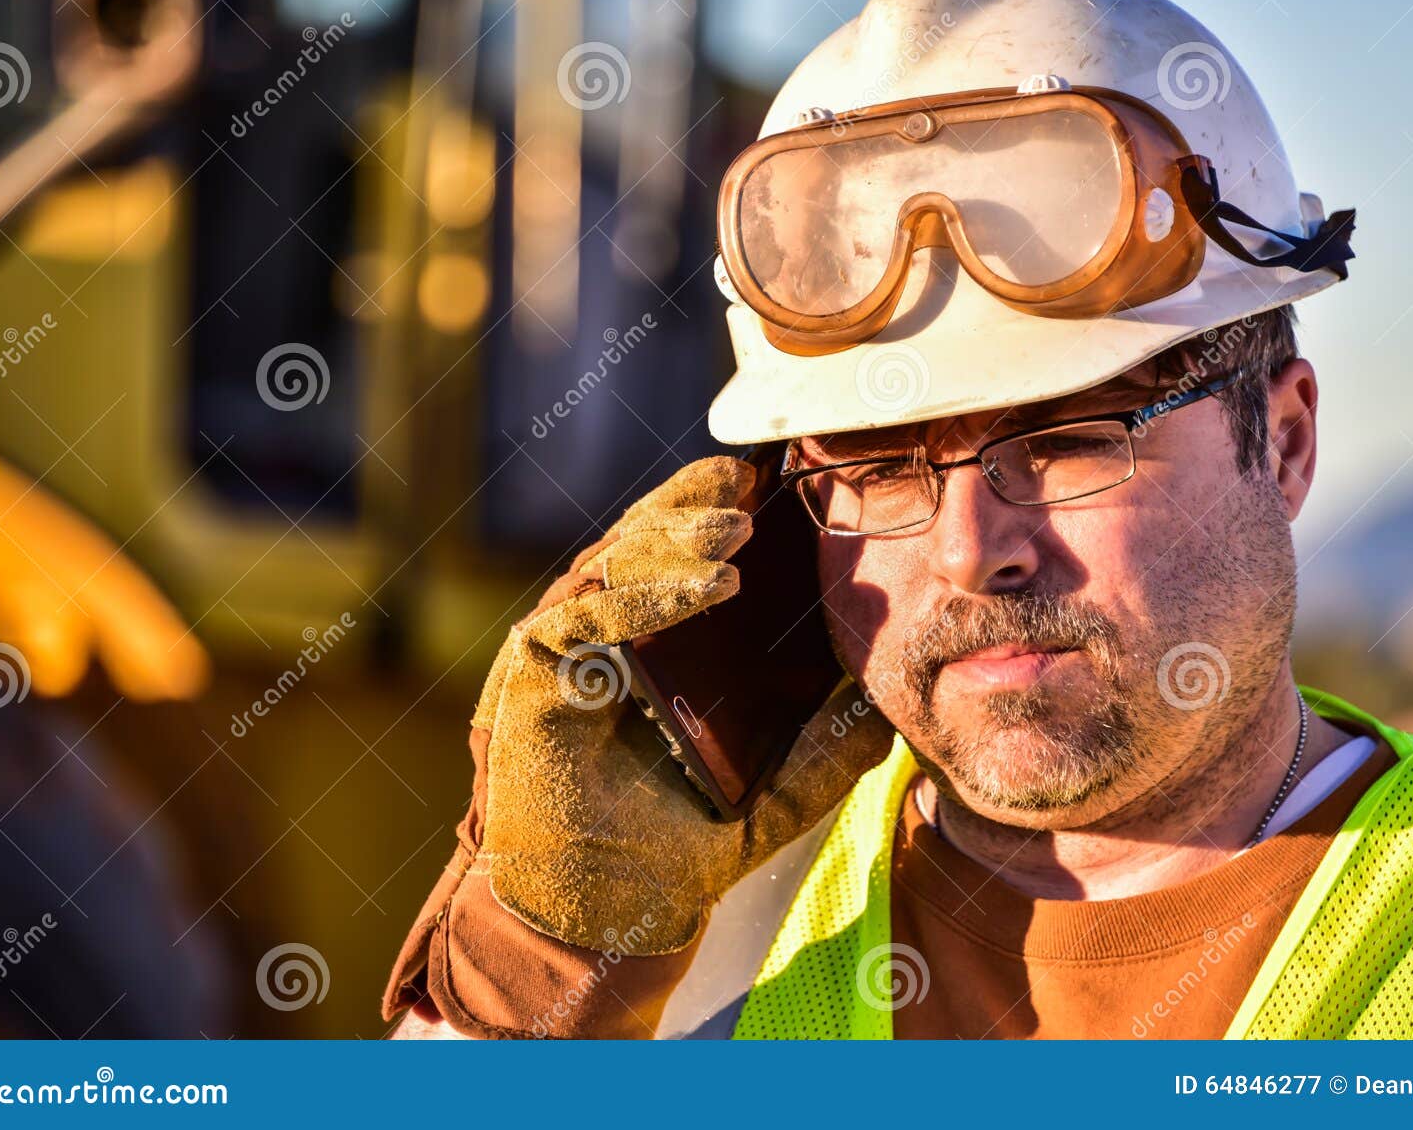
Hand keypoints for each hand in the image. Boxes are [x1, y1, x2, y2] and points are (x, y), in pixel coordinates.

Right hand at [471, 456, 894, 953]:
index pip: (667, 563)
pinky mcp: (531, 679)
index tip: (766, 488)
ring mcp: (559, 657)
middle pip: (635, 546)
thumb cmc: (667, 858)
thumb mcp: (762, 801)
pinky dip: (645, 594)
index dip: (706, 514)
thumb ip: (815, 761)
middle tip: (752, 487)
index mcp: (638, 658)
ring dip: (675, 538)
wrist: (603, 924)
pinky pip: (584, 615)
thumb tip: (882, 720)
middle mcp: (593, 645)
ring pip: (609, 563)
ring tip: (738, 527)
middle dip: (691, 505)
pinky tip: (709, 584)